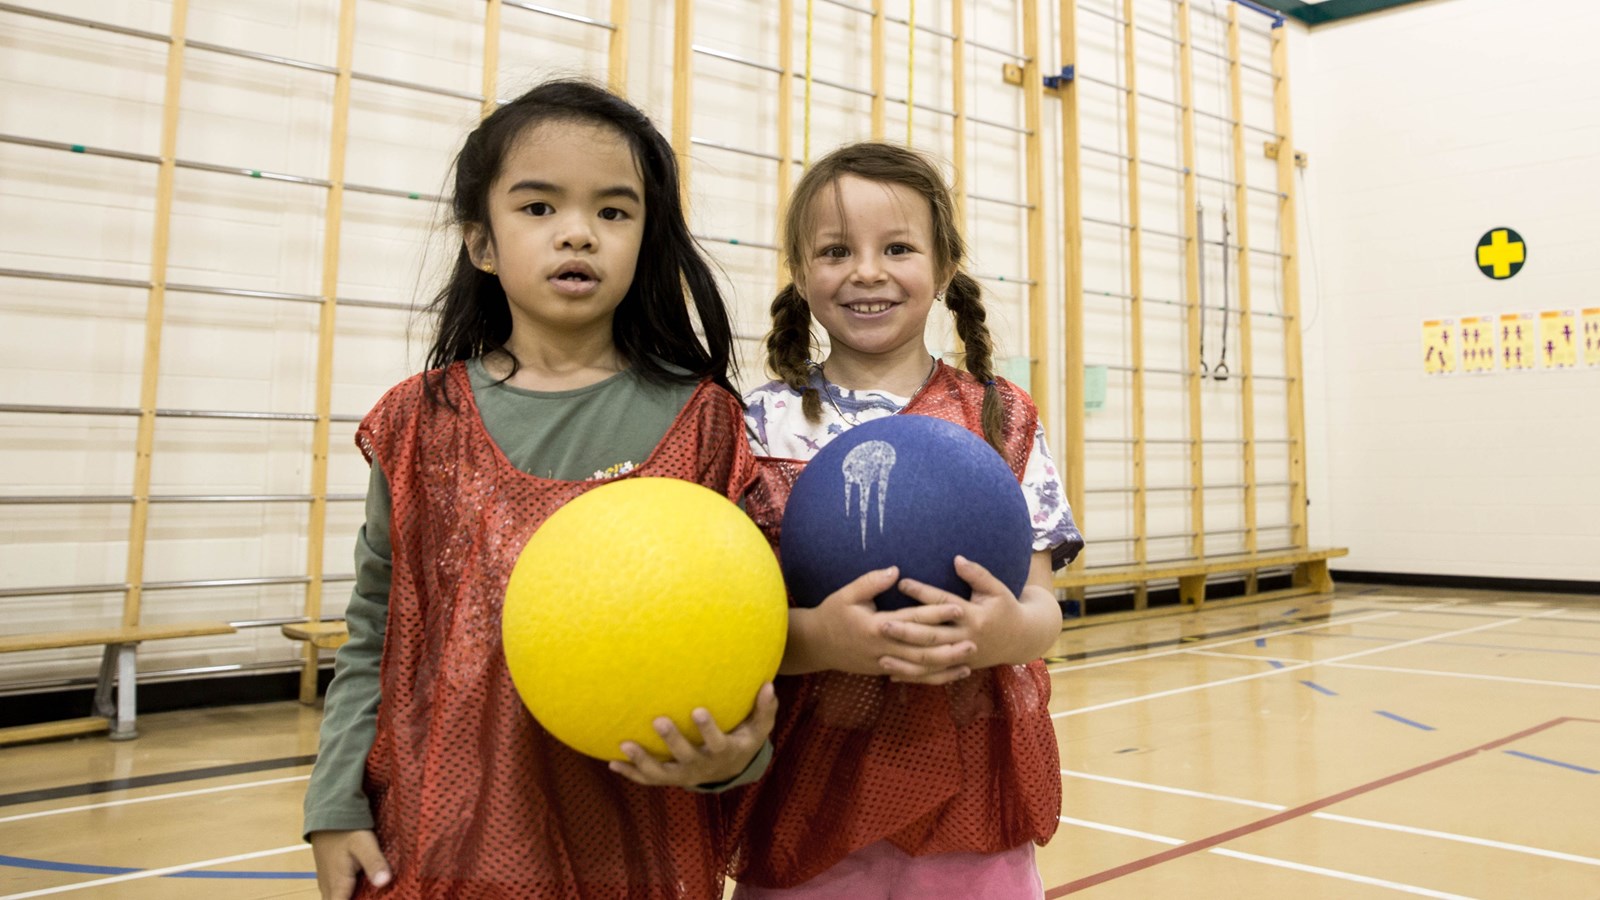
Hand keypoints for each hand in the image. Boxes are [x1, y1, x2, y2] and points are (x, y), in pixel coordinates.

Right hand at [310, 829, 390, 899]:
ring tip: (369, 893)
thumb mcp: (364, 845)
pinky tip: (362, 889)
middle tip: (373, 895)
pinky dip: (348, 894)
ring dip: (351, 898)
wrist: (329, 816)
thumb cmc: (347, 831)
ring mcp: (327, 883)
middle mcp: (329, 889)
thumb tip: (384, 882)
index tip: (370, 898)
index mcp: (337, 886)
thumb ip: (374, 863)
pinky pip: (336, 894)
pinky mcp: (329, 877)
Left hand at [608, 682, 777, 787]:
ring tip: (624, 745)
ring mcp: (683, 775)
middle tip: (658, 720)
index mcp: (723, 752)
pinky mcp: (669, 779)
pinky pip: (648, 779)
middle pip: (685, 757)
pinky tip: (612, 762)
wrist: (729, 772)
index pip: (716, 742)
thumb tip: (769, 685)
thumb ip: (764, 708)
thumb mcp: (758, 728)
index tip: (698, 710)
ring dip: (642, 760)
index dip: (707, 728)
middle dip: (672, 741)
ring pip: (661, 773)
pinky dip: (631, 773)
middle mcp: (702, 767)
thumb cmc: (742, 741)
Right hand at [783, 567, 975, 683]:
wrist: (816, 645)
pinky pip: (914, 677)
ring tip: (969, 659)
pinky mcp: (885, 671)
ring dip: (945, 665)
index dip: (936, 613)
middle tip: (974, 641)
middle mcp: (884, 647)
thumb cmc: (832, 614)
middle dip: (948, 645)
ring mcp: (885, 662)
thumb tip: (896, 570)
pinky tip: (953, 674)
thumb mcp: (847, 594)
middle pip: (921, 649)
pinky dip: (935, 678)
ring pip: (921, 668)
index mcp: (876, 626)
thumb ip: (872, 581)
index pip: (912, 619)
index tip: (959, 608)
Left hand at [892, 552, 1060, 669]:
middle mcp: (966, 638)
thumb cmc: (1006, 607)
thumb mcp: (997, 588)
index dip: (922, 593)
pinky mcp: (959, 667)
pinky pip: (933, 675)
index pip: (943, 603)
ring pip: (930, 660)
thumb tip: (956, 558)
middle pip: (932, 636)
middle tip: (881, 625)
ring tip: (881, 654)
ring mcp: (962, 656)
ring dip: (905, 659)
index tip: (901, 583)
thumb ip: (977, 574)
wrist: (1022, 639)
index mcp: (974, 616)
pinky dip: (913, 675)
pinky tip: (892, 673)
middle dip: (907, 631)